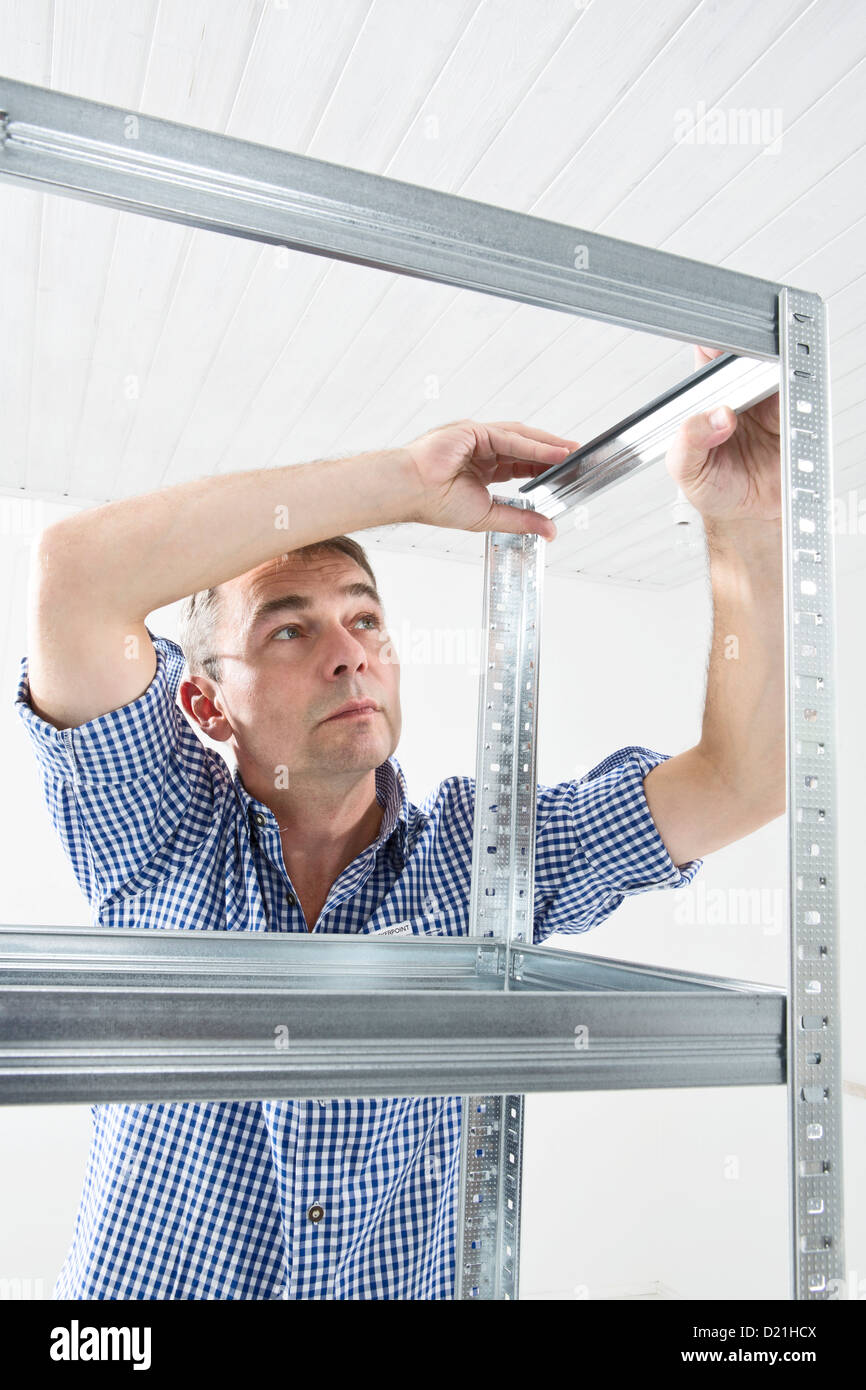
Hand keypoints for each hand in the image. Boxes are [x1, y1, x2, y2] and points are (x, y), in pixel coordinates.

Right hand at [402, 419, 579, 538]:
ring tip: (573, 453)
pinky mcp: (474, 431)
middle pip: (525, 449)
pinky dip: (534, 447)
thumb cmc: (435, 502)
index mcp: (481, 469)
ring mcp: (477, 438)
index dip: (543, 469)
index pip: (520, 466)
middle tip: (579, 459)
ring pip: (521, 439)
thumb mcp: (489, 516)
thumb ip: (520, 520)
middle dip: (552, 454)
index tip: (566, 474)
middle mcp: (481, 450)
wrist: (410, 492)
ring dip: (548, 446)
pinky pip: (511, 438)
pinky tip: (554, 454)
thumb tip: (549, 530)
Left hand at [664, 346, 780, 525]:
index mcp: (706, 400)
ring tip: (761, 402)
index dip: (713, 346)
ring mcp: (767, 403)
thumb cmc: (713, 488)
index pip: (708, 358)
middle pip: (747, 356)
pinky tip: (783, 414)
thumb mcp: (686, 471)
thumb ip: (689, 442)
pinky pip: (800, 397)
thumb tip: (716, 415)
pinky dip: (796, 398)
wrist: (750, 517)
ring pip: (776, 370)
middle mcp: (738, 395)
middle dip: (747, 357)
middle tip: (742, 381)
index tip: (717, 352)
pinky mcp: (793, 415)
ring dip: (773, 376)